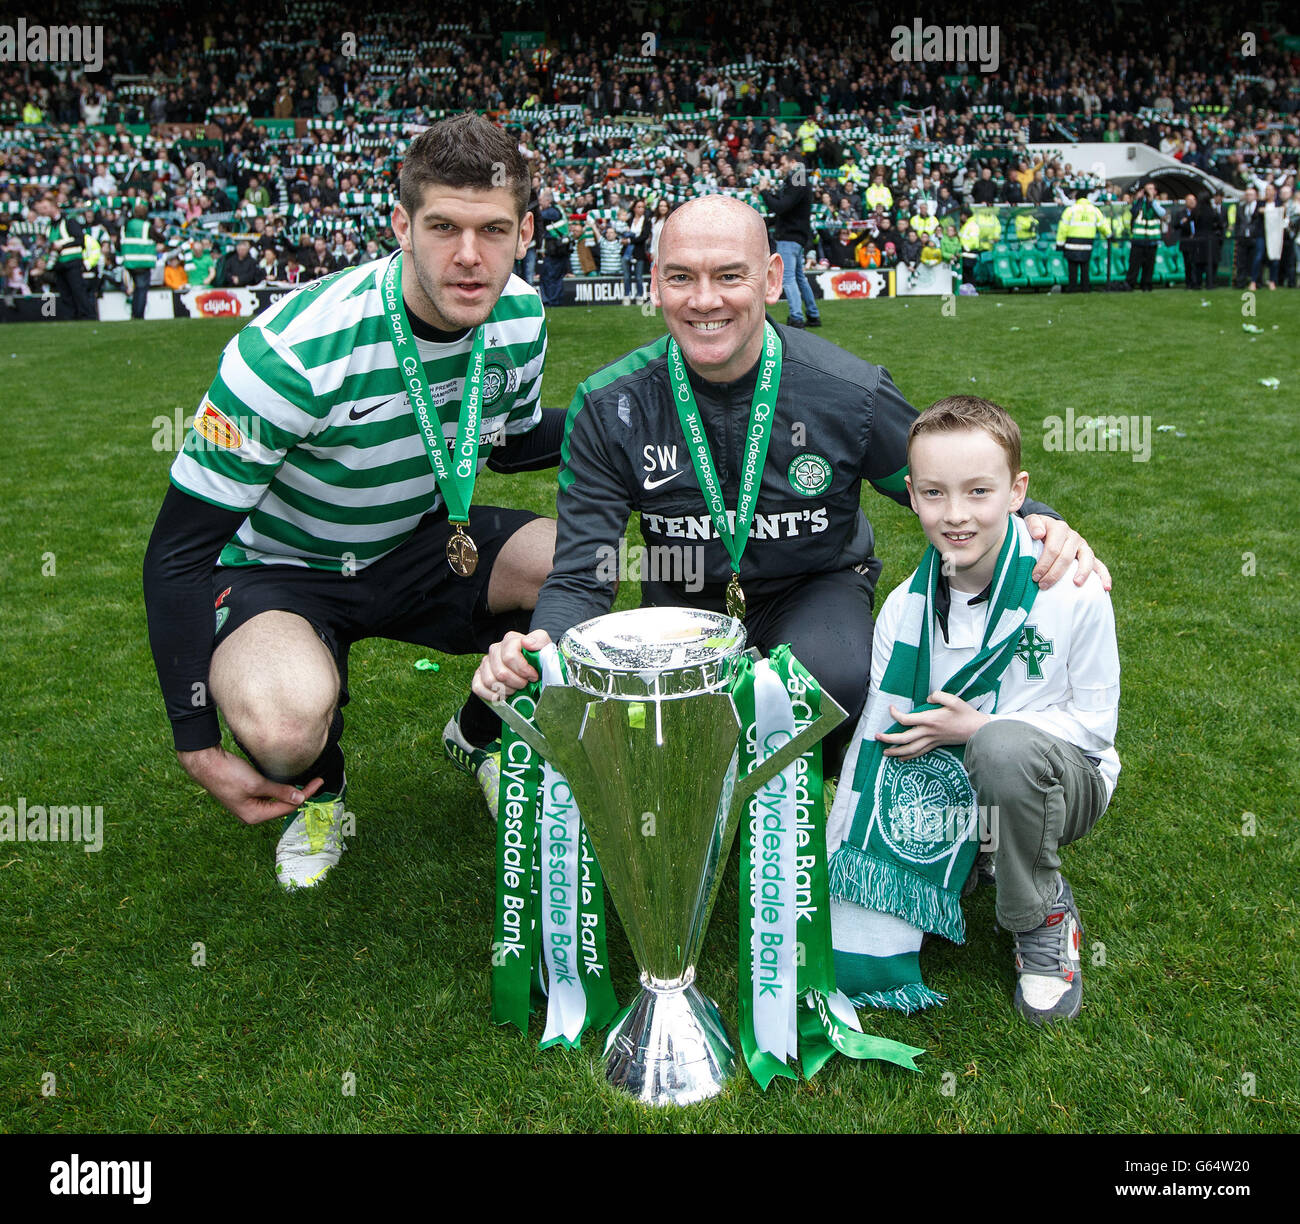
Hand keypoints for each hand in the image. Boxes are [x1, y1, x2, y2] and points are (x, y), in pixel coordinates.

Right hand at [176, 744, 321, 824]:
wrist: (205, 763)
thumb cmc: (228, 774)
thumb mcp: (257, 784)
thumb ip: (279, 792)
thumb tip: (300, 798)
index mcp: (254, 815)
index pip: (287, 807)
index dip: (304, 795)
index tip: (318, 783)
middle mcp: (252, 813)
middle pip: (283, 805)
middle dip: (300, 794)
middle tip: (316, 781)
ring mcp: (249, 804)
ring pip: (276, 799)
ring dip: (290, 791)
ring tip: (306, 782)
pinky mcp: (246, 793)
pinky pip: (268, 793)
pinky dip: (279, 787)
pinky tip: (288, 780)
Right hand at [472, 629, 553, 702]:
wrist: (534, 671)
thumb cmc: (538, 660)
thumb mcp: (544, 647)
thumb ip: (539, 640)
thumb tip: (526, 642)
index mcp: (510, 640)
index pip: (509, 656)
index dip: (523, 670)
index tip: (533, 676)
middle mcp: (495, 649)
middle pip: (501, 672)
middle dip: (517, 682)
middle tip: (525, 684)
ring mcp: (485, 663)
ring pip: (490, 681)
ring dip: (506, 690)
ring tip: (516, 689)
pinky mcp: (479, 676)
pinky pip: (478, 687)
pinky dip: (492, 695)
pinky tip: (504, 694)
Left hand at [876, 692, 989, 758]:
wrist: (978, 730)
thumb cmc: (966, 714)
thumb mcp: (954, 699)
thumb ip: (938, 695)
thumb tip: (927, 698)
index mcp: (930, 719)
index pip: (906, 719)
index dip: (895, 715)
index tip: (891, 709)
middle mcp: (929, 732)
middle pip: (904, 738)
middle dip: (888, 739)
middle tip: (877, 737)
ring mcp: (932, 740)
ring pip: (910, 749)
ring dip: (896, 751)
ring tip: (885, 752)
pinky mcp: (936, 745)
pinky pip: (920, 752)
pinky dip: (909, 756)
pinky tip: (901, 758)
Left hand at [1024, 513, 1111, 590]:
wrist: (1048, 528)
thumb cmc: (1037, 529)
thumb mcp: (1031, 521)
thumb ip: (1033, 524)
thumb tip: (1039, 534)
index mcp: (1059, 528)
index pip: (1053, 549)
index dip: (1044, 564)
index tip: (1035, 577)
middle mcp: (1073, 536)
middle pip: (1066, 557)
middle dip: (1054, 574)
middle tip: (1043, 585)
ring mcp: (1083, 546)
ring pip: (1087, 559)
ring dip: (1082, 572)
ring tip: (1076, 584)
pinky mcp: (1089, 555)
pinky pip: (1099, 565)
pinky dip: (1104, 576)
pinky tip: (1106, 587)